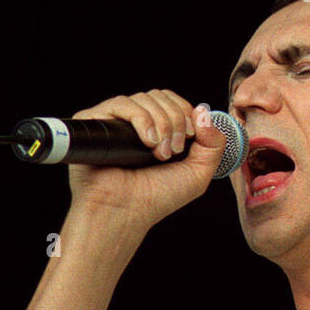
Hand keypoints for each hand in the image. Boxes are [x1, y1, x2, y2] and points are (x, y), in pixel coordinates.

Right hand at [67, 89, 227, 231]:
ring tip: (159, 153)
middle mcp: (135, 122)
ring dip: (161, 123)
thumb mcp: (198, 173)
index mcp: (157, 129)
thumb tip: (204, 112)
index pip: (173, 100)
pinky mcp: (95, 122)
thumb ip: (214, 143)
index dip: (186, 112)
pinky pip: (121, 103)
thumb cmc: (156, 197)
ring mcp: (115, 121)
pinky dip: (141, 119)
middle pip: (161, 96)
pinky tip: (146, 142)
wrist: (125, 213)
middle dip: (175, 120)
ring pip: (144, 98)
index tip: (190, 137)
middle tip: (173, 151)